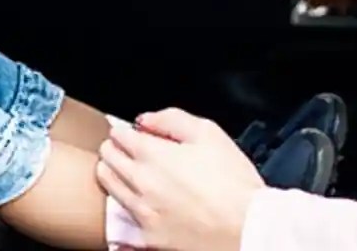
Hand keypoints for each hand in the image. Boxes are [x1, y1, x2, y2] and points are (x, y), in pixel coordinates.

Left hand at [96, 108, 264, 250]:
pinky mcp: (149, 237)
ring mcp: (142, 212)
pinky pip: (121, 222)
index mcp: (152, 154)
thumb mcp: (209, 133)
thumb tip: (145, 121)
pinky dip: (123, 211)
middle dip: (115, 149)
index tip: (133, 134)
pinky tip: (136, 206)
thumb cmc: (234, 183)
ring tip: (129, 174)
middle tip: (128, 151)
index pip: (118, 134)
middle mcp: (140, 182)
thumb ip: (170, 119)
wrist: (250, 228)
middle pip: (107, 157)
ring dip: (113, 174)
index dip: (126, 130)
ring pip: (108, 185)